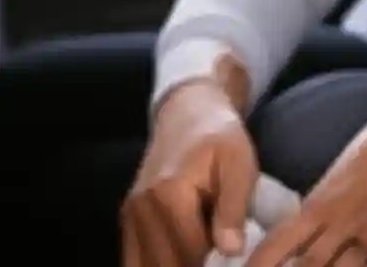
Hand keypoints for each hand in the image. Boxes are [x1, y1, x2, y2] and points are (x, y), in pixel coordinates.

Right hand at [121, 80, 258, 266]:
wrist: (187, 116)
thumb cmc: (220, 138)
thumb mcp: (239, 164)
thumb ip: (233, 208)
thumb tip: (231, 251)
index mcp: (170, 194)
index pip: (193, 252)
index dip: (218, 263)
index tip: (239, 260)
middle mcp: (141, 208)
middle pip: (167, 263)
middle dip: (196, 266)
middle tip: (219, 257)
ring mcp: (129, 215)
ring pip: (148, 265)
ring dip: (176, 265)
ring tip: (204, 256)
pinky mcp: (127, 218)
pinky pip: (135, 258)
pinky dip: (156, 264)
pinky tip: (180, 259)